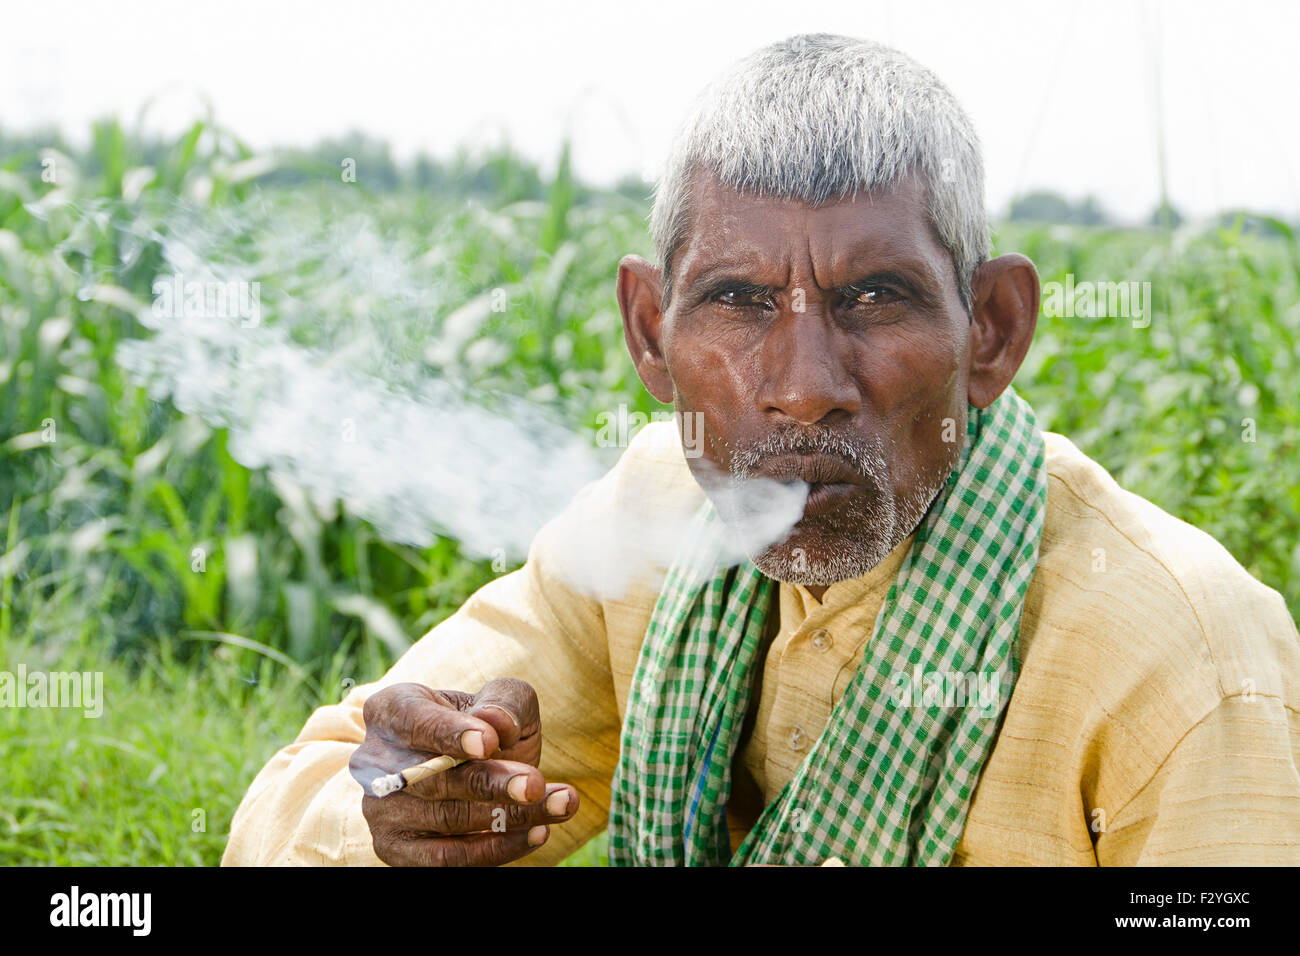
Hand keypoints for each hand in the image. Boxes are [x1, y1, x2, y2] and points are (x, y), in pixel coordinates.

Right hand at [349, 678, 578, 865]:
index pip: (416, 721)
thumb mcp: (501, 699)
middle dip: (490, 783)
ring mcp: (382, 811)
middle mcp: (376, 762)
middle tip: (535, 784)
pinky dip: (496, 849)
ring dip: (509, 817)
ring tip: (561, 804)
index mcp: (392, 710)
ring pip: (447, 821)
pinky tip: (536, 832)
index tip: (490, 741)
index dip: (450, 733)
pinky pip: (447, 859)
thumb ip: (503, 702)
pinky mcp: (398, 850)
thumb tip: (496, 724)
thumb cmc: (484, 724)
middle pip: (434, 778)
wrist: (475, 767)